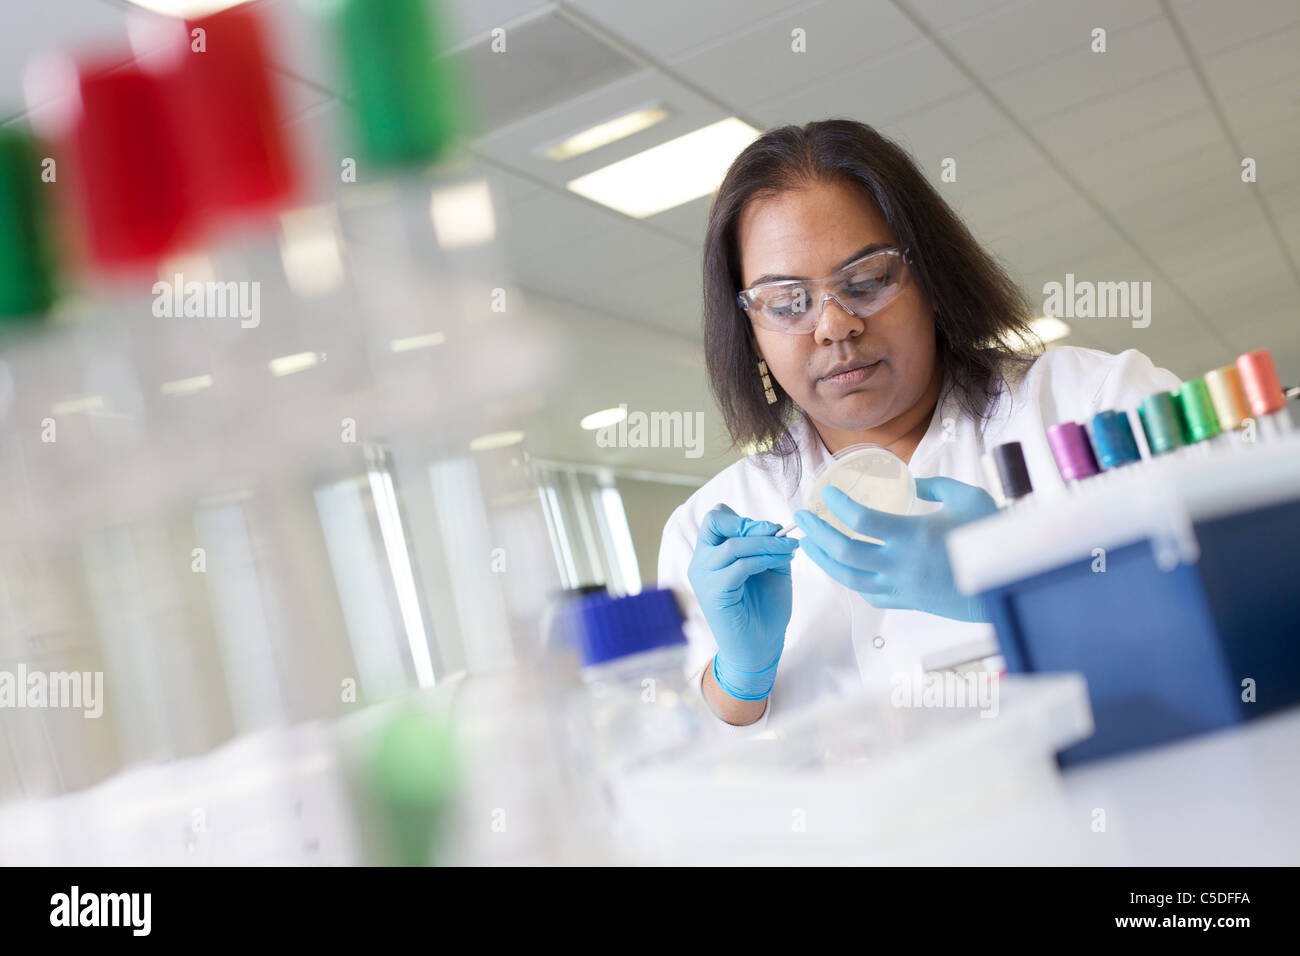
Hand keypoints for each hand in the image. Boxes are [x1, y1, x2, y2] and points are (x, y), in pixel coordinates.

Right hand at [687, 504, 798, 699]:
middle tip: (774, 533)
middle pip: (713, 521)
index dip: (744, 519)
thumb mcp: (772, 569)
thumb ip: (770, 546)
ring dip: (766, 542)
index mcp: (712, 554)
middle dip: (747, 523)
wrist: (760, 649)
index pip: (717, 518)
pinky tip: (781, 560)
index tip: (773, 530)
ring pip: (732, 544)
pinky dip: (763, 558)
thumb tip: (777, 527)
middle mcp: (702, 562)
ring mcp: (704, 577)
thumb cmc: (765, 611)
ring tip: (789, 548)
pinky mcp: (713, 593)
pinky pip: (738, 566)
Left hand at [792, 476, 996, 621]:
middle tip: (802, 515)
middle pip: (844, 551)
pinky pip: (865, 593)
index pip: (862, 520)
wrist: (1004, 586)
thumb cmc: (989, 539)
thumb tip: (909, 479)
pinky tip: (840, 565)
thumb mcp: (967, 498)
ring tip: (809, 540)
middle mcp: (901, 564)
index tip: (828, 493)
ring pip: (847, 577)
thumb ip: (935, 484)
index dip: (838, 505)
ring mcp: (899, 587)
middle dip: (816, 532)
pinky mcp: (904, 601)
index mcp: (914, 536)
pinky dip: (847, 578)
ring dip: (822, 558)